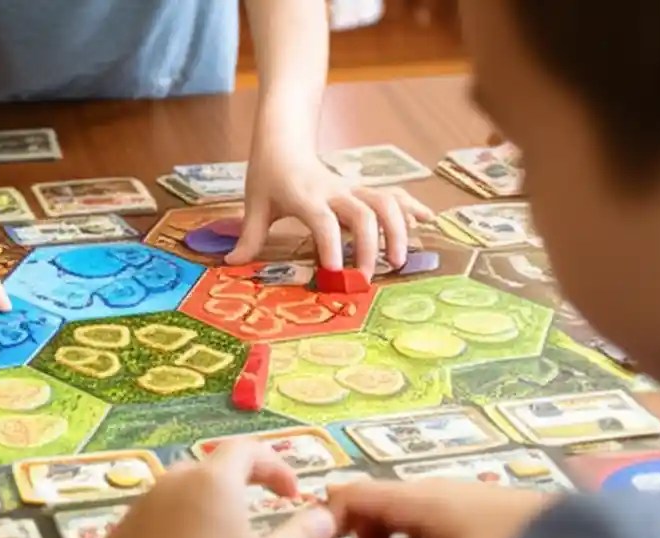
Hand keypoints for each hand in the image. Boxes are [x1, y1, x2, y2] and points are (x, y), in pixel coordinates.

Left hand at [84, 442, 336, 537]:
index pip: (246, 449)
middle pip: (208, 468)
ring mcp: (136, 509)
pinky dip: (169, 530)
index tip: (290, 493)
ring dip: (199, 505)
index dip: (274, 465)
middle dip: (235, 482)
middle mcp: (170, 483)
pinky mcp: (115, 537)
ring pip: (175, 493)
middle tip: (254, 510)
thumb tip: (325, 516)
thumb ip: (304, 533)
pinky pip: (149, 520)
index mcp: (212, 480)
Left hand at [228, 153, 432, 277]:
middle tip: (368, 277)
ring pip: (385, 202)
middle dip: (370, 245)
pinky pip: (392, 195)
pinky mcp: (362, 189)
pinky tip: (427, 220)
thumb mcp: (255, 204)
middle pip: (364, 213)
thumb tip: (232, 264)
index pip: (323, 222)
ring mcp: (352, 188)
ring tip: (399, 260)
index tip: (336, 273)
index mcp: (305, 196)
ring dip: (398, 229)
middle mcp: (334, 191)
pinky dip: (410, 207)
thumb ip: (249, 237)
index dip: (331, 246)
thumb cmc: (268, 174)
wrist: (284, 138)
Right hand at [321, 481, 556, 537]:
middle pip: (367, 499)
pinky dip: (398, 535)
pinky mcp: (463, 509)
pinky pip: (414, 516)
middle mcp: (424, 490)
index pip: (349, 496)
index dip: (323, 524)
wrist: (577, 530)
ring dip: (372, 533)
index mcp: (415, 499)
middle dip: (343, 529)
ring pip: (392, 508)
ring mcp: (445, 497)